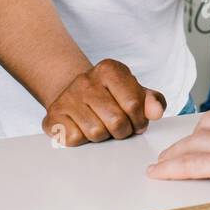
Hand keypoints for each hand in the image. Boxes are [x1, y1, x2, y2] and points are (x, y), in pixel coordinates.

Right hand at [41, 58, 166, 146]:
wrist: (75, 93)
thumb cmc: (111, 95)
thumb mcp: (135, 92)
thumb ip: (152, 101)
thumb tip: (156, 112)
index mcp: (109, 69)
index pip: (133, 104)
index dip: (140, 120)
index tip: (137, 121)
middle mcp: (85, 80)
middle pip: (116, 121)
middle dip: (124, 131)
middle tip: (121, 127)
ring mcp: (67, 97)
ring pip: (96, 133)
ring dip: (104, 136)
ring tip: (102, 125)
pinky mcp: (53, 116)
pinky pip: (76, 139)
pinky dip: (83, 140)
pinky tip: (84, 128)